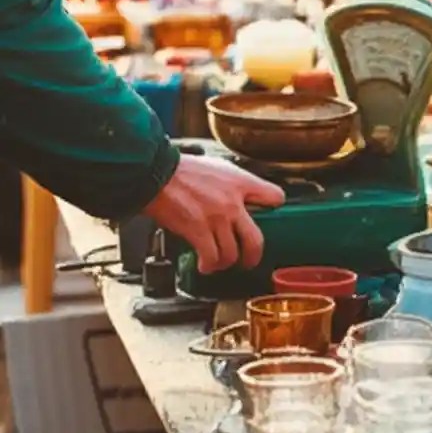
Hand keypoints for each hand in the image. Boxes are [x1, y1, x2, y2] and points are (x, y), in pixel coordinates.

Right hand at [143, 155, 285, 273]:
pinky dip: (209, 265)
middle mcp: (233, 203)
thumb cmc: (181, 169)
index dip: (273, 207)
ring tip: (220, 263)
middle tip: (248, 261)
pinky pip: (211, 257)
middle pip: (256, 240)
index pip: (275, 196)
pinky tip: (205, 266)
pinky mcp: (197, 230)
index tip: (267, 215)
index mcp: (240, 183)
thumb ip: (233, 183)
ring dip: (225, 263)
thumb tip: (240, 196)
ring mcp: (216, 218)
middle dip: (253, 256)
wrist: (154, 172)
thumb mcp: (217, 167)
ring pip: (232, 253)